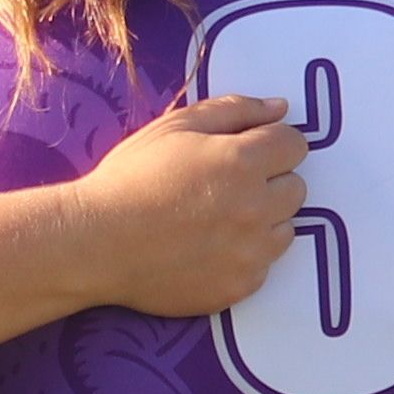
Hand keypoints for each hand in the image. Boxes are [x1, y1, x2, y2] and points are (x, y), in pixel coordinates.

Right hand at [66, 95, 308, 318]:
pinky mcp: (241, 286)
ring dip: (264, 219)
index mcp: (243, 161)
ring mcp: (252, 252)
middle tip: (226, 185)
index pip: (295, 145)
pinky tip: (209, 247)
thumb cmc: (131, 178)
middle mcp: (257, 207)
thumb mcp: (175, 127)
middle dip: (270, 181)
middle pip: (296, 187)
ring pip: (286, 227)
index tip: (245, 151)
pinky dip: (246, 254)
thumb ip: (235, 110)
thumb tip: (281, 108)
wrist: (97, 243)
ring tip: (218, 218)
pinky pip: (264, 264)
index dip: (271, 144)